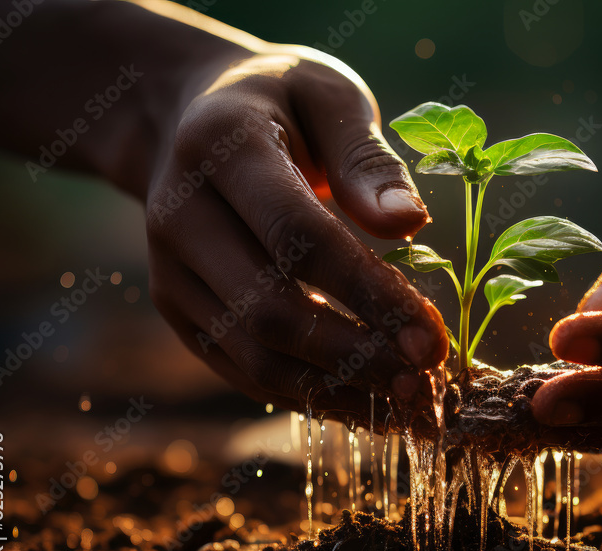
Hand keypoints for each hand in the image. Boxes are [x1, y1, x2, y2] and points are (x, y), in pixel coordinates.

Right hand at [146, 45, 447, 414]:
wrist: (187, 121)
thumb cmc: (280, 104)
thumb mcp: (328, 96)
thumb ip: (366, 156)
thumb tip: (410, 221)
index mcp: (220, 148)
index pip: (297, 235)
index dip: (368, 293)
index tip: (431, 337)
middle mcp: (179, 216)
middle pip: (269, 310)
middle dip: (357, 356)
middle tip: (428, 382)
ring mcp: (170, 271)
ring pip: (253, 355)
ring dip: (337, 390)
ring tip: (407, 404)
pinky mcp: (179, 310)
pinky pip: (243, 369)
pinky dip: (307, 395)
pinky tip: (366, 404)